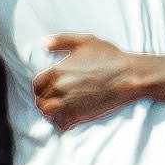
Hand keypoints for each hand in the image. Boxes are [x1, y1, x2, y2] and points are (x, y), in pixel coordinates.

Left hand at [29, 37, 154, 126]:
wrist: (128, 76)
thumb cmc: (109, 57)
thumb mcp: (85, 41)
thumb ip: (61, 40)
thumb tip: (43, 44)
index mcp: (57, 70)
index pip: (36, 84)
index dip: (39, 87)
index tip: (46, 88)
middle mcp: (59, 88)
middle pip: (40, 100)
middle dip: (44, 100)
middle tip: (51, 100)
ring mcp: (68, 103)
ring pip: (47, 113)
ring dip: (49, 113)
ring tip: (56, 110)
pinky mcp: (79, 115)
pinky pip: (60, 124)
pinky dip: (60, 123)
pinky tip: (66, 118)